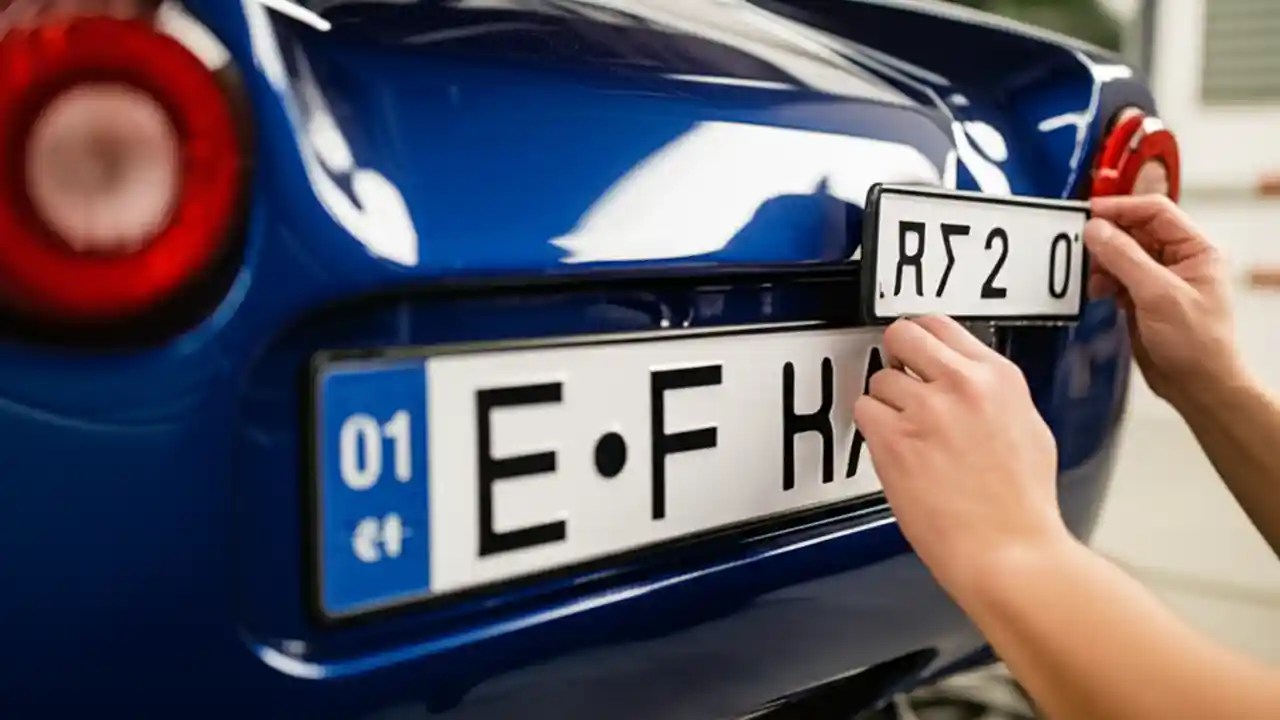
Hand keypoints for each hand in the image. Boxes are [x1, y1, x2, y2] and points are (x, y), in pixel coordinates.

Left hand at [854, 316, 1071, 603]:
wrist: (1008, 549)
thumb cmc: (1021, 505)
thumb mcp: (1027, 429)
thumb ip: (992, 395)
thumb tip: (968, 382)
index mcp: (998, 378)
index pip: (942, 324)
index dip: (921, 338)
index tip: (914, 349)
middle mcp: (961, 385)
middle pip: (902, 334)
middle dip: (895, 353)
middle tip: (897, 376)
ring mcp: (926, 410)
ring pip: (879, 379)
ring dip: (885, 403)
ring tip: (906, 433)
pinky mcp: (895, 440)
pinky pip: (863, 411)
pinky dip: (872, 429)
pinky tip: (894, 449)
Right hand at [1085, 195, 1244, 404]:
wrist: (1197, 385)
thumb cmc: (1198, 345)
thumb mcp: (1158, 294)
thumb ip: (1124, 258)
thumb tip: (1097, 230)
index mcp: (1196, 249)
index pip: (1155, 212)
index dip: (1122, 208)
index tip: (1090, 213)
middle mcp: (1179, 259)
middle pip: (1135, 231)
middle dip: (1108, 239)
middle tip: (1082, 245)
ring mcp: (1160, 279)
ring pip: (1121, 254)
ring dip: (1102, 263)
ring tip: (1093, 277)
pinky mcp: (1143, 298)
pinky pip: (1116, 277)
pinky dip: (1102, 281)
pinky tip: (1098, 292)